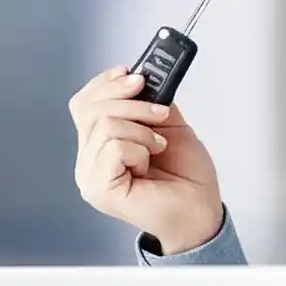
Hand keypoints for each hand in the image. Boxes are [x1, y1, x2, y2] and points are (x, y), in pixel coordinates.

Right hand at [70, 66, 222, 252]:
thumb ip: (150, 102)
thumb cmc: (187, 177)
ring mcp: (89, 175)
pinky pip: (113, 146)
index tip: (134, 75)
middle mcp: (89, 160)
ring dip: (142, 130)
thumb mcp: (169, 126)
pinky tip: (148, 165)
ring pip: (104, 124)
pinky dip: (139, 149)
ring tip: (157, 148)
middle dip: (132, 102)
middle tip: (160, 113)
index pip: (83, 104)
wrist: (201, 210)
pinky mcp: (98, 188)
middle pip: (90, 108)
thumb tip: (140, 75)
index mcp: (100, 144)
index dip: (106, 84)